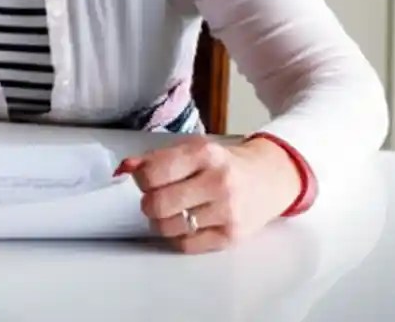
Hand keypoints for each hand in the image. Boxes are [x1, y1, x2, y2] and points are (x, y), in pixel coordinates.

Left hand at [115, 135, 300, 253]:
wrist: (270, 178)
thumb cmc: (224, 163)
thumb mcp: (194, 149)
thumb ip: (157, 158)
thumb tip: (125, 168)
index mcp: (205, 154)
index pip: (152, 173)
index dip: (142, 179)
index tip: (148, 179)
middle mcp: (218, 182)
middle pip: (157, 204)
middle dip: (149, 203)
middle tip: (157, 198)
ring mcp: (227, 211)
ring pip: (168, 227)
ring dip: (161, 221)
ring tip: (172, 210)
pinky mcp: (231, 236)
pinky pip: (185, 245)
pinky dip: (178, 236)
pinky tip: (187, 223)